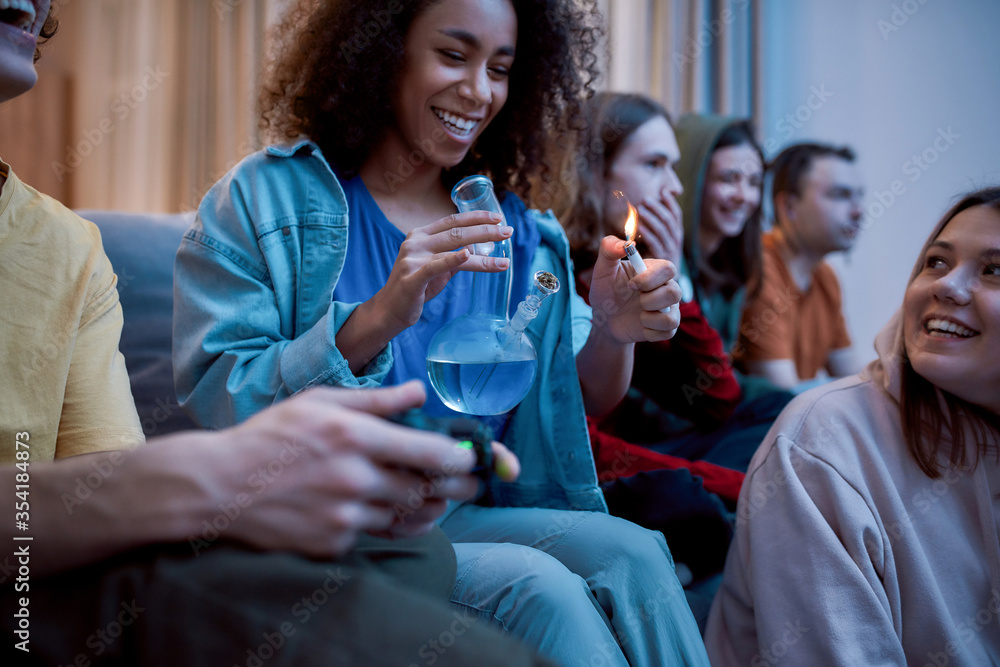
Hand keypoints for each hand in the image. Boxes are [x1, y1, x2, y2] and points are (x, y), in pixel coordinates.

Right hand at [215, 381, 515, 555]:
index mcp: (354, 437)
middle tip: (472, 484)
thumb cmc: (270, 437)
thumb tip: (419, 394)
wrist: (219, 488)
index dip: (462, 459)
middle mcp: (353, 479)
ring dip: (428, 508)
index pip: (430, 454)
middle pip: (427, 490)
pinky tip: (383, 510)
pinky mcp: (332, 543)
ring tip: (437, 499)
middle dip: (457, 488)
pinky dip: (384, 522)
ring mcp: (342, 516)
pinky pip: (373, 534)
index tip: (472, 458)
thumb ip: (375, 401)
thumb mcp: (319, 403)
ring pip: (406, 517)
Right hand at [374, 211, 512, 332]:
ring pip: (454, 249)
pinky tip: (469, 255)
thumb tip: (478, 251)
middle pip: (457, 232)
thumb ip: (452, 257)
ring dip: (483, 254)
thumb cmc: (415, 286)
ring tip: (504, 259)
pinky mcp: (412, 277)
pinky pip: (436, 266)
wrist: (390, 309)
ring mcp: (413, 258)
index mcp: (421, 235)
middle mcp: (416, 242)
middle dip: (486, 231)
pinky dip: (453, 259)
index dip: (476, 217)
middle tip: (508, 232)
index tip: (498, 218)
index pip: (453, 221)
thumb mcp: (435, 266)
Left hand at [587, 236, 680, 343]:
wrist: (605, 321)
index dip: (650, 279)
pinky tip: (640, 325)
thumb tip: (626, 242)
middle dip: (649, 300)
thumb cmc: (606, 292)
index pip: (668, 269)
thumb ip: (609, 249)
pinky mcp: (668, 326)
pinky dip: (649, 331)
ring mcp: (669, 308)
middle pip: (674, 293)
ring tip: (638, 314)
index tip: (631, 285)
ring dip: (648, 318)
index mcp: (654, 271)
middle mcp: (666, 288)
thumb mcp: (602, 270)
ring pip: (672, 317)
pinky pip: (668, 331)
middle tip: (635, 300)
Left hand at [636, 188, 683, 266]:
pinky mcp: (662, 262)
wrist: (652, 286)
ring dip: (652, 217)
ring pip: (664, 230)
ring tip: (640, 209)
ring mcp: (670, 252)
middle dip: (659, 207)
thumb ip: (653, 226)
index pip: (676, 215)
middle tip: (646, 198)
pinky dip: (648, 234)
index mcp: (675, 235)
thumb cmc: (650, 260)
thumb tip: (649, 207)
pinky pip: (656, 244)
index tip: (663, 191)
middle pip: (671, 221)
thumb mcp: (654, 241)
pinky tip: (639, 227)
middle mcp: (675, 242)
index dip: (671, 203)